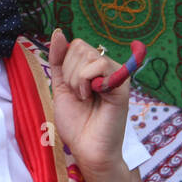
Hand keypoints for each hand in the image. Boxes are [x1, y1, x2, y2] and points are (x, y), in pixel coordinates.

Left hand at [47, 28, 130, 178]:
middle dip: (70, 74)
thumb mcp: (60, 87)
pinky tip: (93, 96)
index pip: (75, 45)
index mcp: (94, 68)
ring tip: (86, 98)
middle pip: (80, 47)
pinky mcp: (122, 84)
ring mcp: (116, 75)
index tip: (71, 88)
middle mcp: (108, 68)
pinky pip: (100, 65)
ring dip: (77, 80)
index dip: (65, 65)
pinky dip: (86, 81)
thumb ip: (58, 60)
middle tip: (79, 96)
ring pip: (88, 55)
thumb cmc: (76, 123)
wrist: (87, 149)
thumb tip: (58, 32)